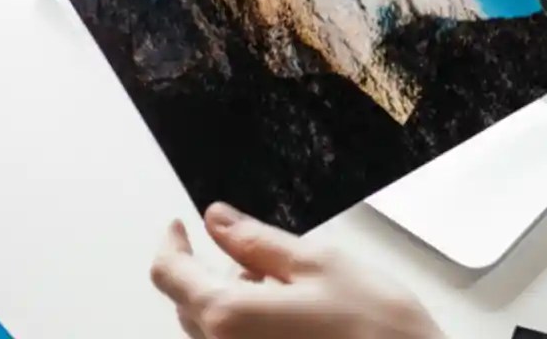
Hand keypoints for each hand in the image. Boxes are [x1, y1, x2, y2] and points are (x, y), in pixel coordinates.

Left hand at [150, 204, 442, 338]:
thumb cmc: (376, 328)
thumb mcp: (318, 263)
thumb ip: (257, 241)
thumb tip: (216, 219)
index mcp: (228, 315)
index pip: (170, 275)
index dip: (171, 244)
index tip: (180, 225)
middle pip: (191, 305)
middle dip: (214, 273)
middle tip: (262, 255)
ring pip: (215, 329)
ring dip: (236, 303)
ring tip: (293, 291)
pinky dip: (253, 327)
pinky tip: (298, 320)